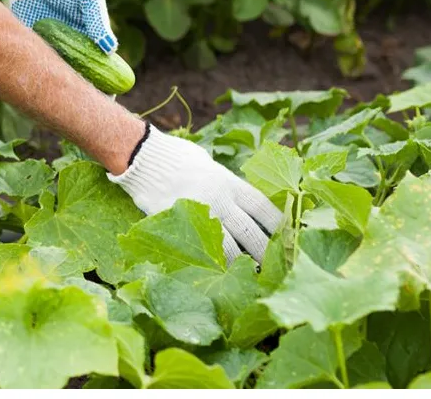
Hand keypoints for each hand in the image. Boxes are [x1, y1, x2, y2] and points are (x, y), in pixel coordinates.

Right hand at [107, 123, 283, 262]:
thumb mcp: (206, 162)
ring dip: (239, 263)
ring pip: (227, 247)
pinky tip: (216, 270)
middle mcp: (218, 200)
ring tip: (247, 274)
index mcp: (227, 182)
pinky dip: (209, 261)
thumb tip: (236, 196)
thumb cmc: (174, 155)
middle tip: (275, 267)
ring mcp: (198, 214)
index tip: (288, 238)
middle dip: (264, 252)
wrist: (142, 157)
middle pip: (250, 232)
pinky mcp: (177, 226)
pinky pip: (199, 248)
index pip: (262, 207)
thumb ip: (223, 181)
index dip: (279, 224)